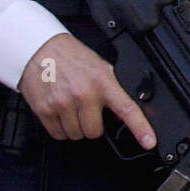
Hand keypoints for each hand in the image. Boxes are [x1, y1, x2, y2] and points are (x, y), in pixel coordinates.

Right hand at [18, 32, 155, 148]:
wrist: (41, 49)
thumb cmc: (72, 57)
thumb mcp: (101, 68)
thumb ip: (112, 89)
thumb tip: (125, 112)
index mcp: (103, 82)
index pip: (127, 109)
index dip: (141, 128)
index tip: (149, 142)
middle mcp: (84, 94)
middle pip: (94, 132)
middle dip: (92, 125)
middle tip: (87, 110)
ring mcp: (63, 104)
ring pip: (76, 135)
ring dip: (75, 127)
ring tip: (71, 107)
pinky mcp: (45, 110)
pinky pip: (57, 134)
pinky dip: (60, 128)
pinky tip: (60, 111)